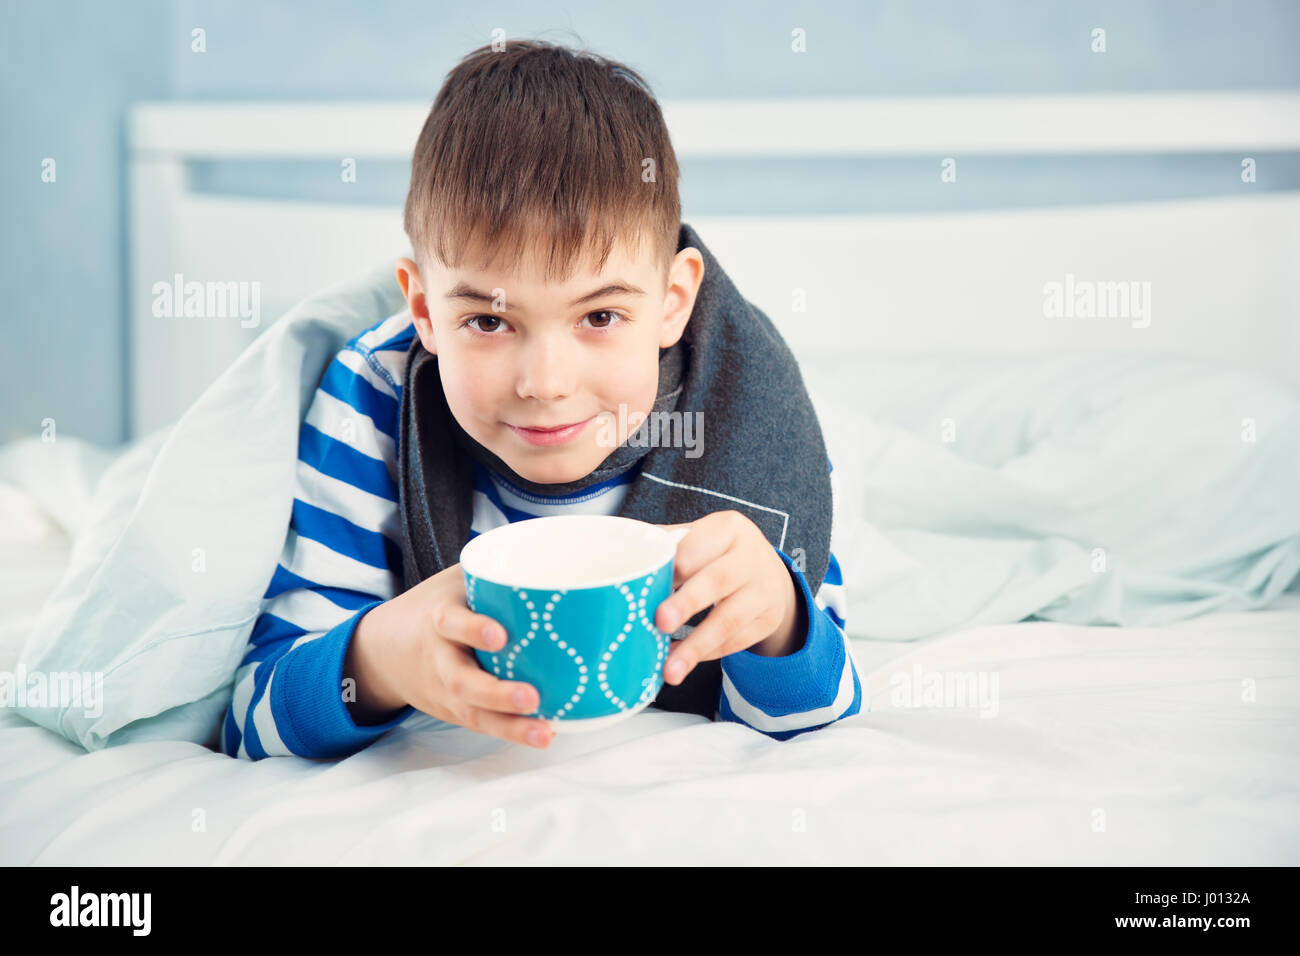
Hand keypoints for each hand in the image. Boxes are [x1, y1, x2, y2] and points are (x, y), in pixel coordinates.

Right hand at [349, 563, 554, 748]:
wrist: (382, 649)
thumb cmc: (436, 606)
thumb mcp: (455, 580)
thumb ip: (493, 570)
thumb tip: (555, 548)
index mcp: (438, 617)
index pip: (450, 622)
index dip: (472, 629)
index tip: (500, 635)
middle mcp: (439, 657)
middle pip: (461, 680)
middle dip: (495, 692)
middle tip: (531, 696)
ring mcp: (445, 689)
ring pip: (473, 711)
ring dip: (510, 725)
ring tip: (545, 732)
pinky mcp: (454, 710)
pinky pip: (481, 724)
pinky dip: (510, 732)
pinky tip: (543, 735)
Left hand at [653, 510, 801, 685]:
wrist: (770, 574)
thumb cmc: (718, 555)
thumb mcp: (701, 538)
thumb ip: (667, 546)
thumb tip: (622, 554)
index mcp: (727, 529)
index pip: (694, 548)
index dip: (669, 569)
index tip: (644, 586)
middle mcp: (751, 556)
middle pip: (717, 580)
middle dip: (687, 603)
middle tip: (660, 622)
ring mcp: (764, 590)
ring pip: (729, 620)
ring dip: (696, 646)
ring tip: (670, 670)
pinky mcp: (768, 620)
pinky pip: (735, 642)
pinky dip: (706, 655)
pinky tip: (681, 661)